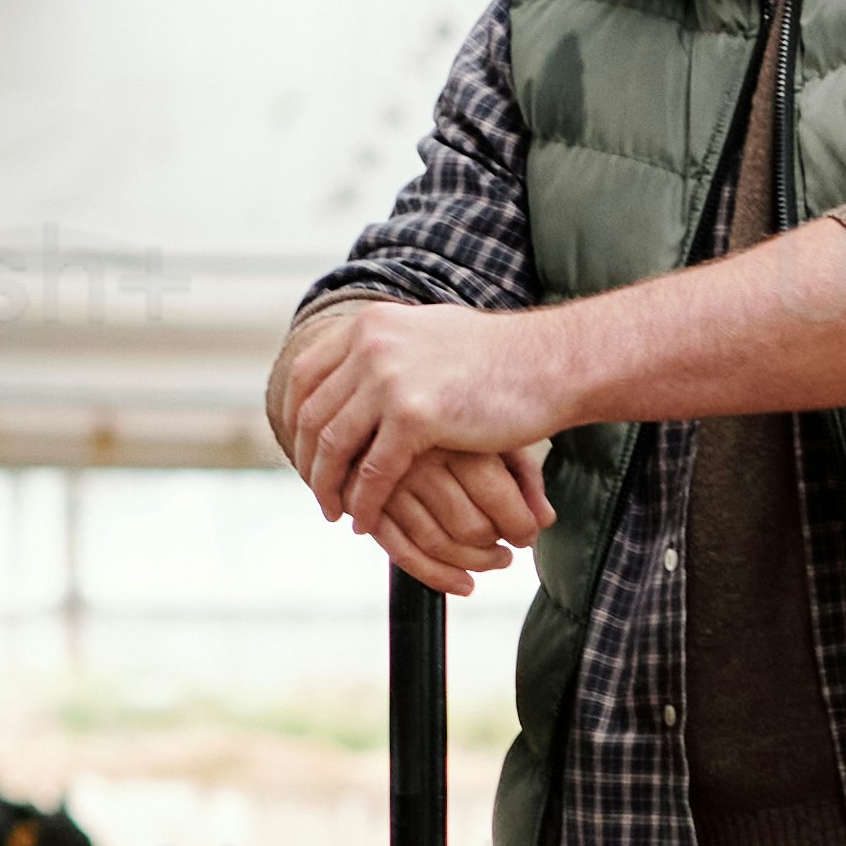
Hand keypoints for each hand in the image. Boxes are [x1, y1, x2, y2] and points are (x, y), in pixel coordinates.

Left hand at [274, 294, 559, 591]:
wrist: (550, 362)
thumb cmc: (503, 356)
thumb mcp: (431, 334)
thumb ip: (391, 347)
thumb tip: (366, 361)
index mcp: (370, 324)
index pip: (307, 374)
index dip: (296, 418)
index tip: (301, 448)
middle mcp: (371, 345)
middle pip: (313, 413)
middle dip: (307, 458)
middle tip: (316, 489)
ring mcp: (389, 378)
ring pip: (334, 445)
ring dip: (328, 485)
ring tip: (334, 511)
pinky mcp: (414, 416)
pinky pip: (373, 471)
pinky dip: (363, 501)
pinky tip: (365, 521)